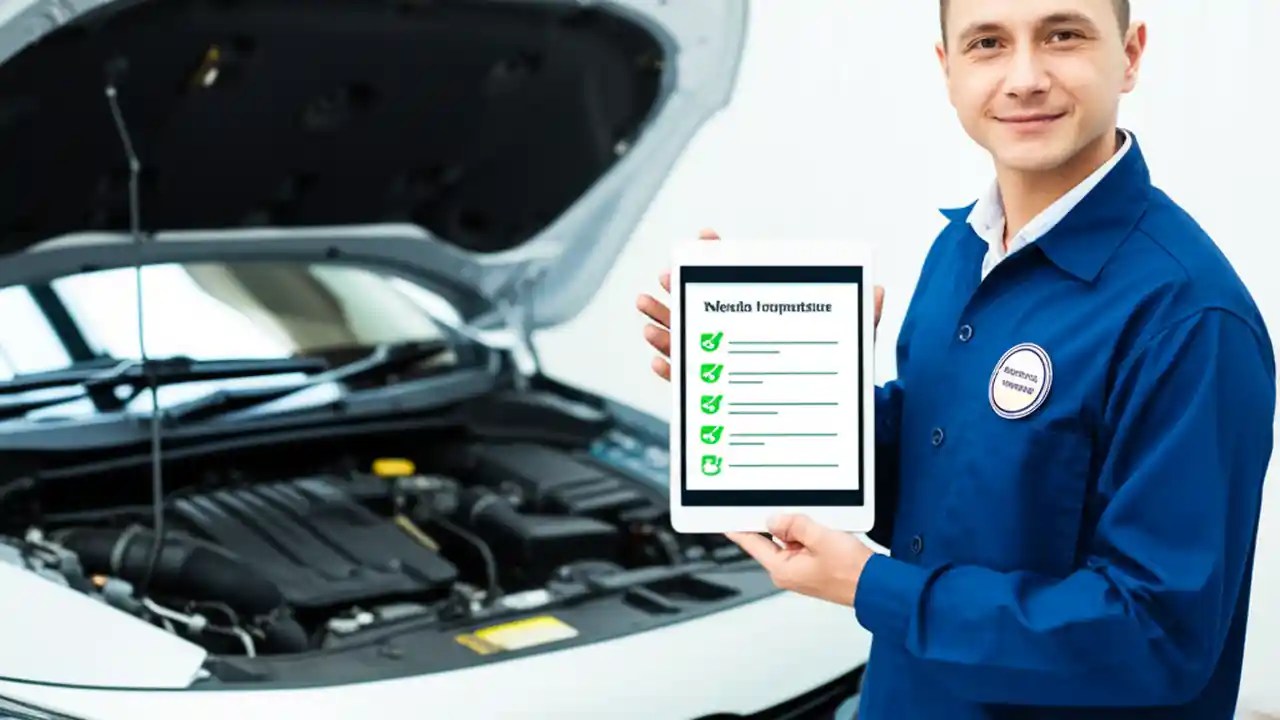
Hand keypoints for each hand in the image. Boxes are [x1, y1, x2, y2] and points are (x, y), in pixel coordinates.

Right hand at [637, 230, 885, 380]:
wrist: (825, 419)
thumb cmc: (834, 375)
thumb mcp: (848, 345)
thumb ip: (863, 320)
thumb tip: (877, 294)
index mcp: (763, 313)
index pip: (737, 278)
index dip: (719, 255)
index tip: (706, 238)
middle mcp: (738, 334)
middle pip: (699, 307)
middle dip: (675, 293)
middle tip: (661, 282)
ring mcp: (723, 362)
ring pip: (686, 341)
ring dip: (663, 329)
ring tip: (647, 321)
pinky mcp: (715, 392)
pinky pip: (688, 382)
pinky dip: (672, 373)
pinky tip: (661, 364)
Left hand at [726, 514, 875, 606]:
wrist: (876, 584)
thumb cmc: (852, 571)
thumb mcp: (820, 537)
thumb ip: (794, 525)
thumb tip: (775, 520)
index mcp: (782, 569)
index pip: (752, 544)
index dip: (739, 529)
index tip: (727, 519)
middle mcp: (787, 573)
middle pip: (771, 539)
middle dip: (778, 523)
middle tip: (790, 512)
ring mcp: (800, 572)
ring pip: (789, 541)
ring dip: (798, 529)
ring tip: (817, 527)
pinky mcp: (812, 568)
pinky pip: (802, 546)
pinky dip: (807, 536)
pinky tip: (822, 532)